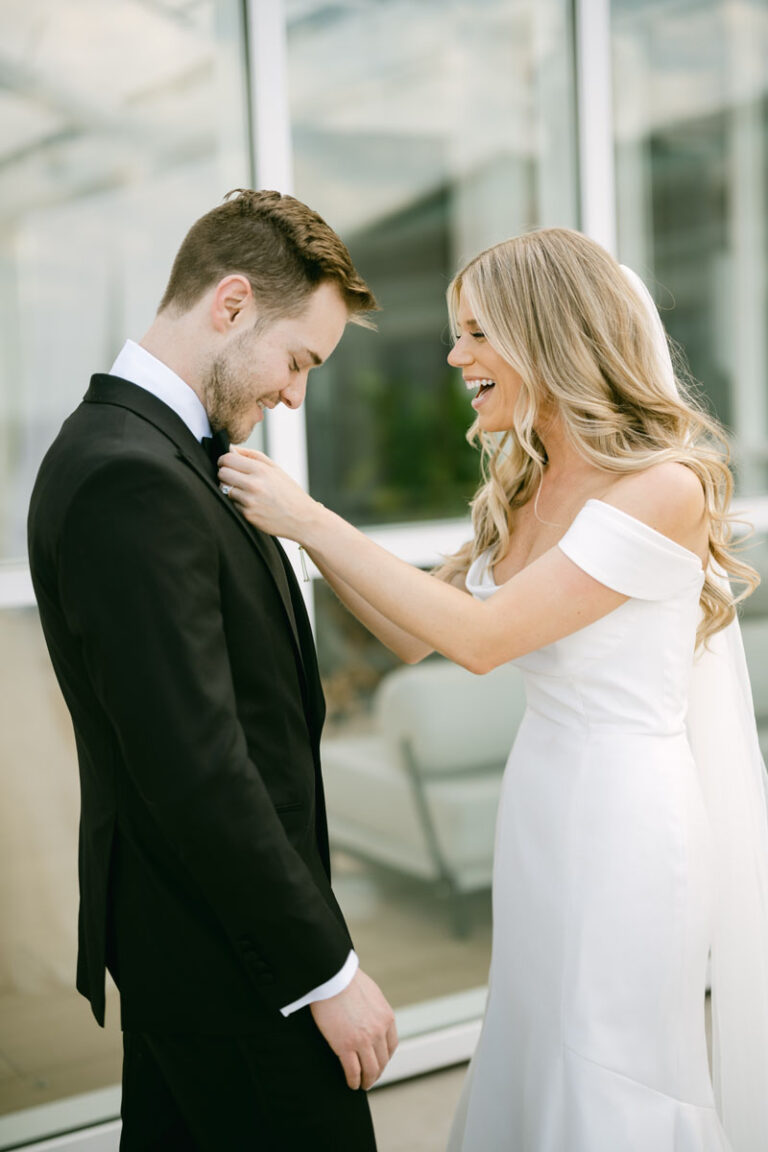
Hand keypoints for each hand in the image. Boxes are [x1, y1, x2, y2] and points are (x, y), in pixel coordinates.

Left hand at [217, 447, 319, 540]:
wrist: (302, 518)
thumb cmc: (289, 492)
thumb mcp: (275, 469)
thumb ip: (252, 456)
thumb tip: (231, 449)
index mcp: (261, 470)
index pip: (228, 459)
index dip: (224, 460)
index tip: (227, 463)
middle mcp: (254, 484)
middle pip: (222, 473)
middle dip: (225, 473)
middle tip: (234, 476)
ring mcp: (249, 501)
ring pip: (225, 489)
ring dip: (232, 489)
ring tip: (247, 491)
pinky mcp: (248, 514)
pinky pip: (233, 504)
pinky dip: (239, 502)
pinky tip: (253, 503)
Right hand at [310, 968, 397, 1090]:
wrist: (332, 977)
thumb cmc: (346, 980)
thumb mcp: (371, 993)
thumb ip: (375, 1009)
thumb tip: (372, 1016)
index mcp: (387, 1018)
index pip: (391, 1046)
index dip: (385, 1058)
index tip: (378, 1063)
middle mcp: (378, 1032)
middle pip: (382, 1061)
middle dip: (376, 1072)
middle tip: (369, 1078)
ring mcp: (363, 1041)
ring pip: (370, 1070)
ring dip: (367, 1081)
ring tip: (361, 1085)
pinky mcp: (345, 1046)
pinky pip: (353, 1071)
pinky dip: (353, 1081)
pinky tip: (351, 1084)